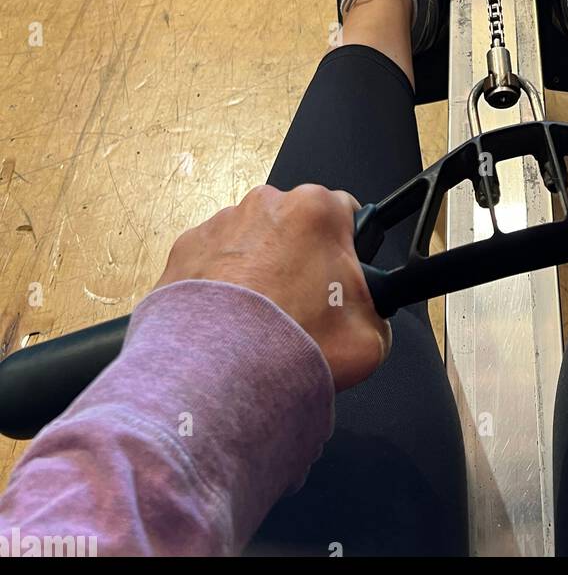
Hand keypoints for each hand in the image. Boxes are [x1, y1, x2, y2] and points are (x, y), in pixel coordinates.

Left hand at [154, 184, 391, 390]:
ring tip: (261, 319)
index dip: (351, 249)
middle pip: (298, 225)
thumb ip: (376, 311)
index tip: (344, 280)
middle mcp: (267, 202)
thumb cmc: (291, 343)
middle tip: (304, 306)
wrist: (218, 372)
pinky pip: (215, 260)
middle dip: (302, 258)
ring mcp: (221, 222)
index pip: (348, 213)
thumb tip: (366, 317)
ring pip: (255, 241)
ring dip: (261, 269)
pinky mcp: (185, 248)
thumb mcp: (371, 335)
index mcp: (316, 208)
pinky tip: (230, 321)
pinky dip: (223, 284)